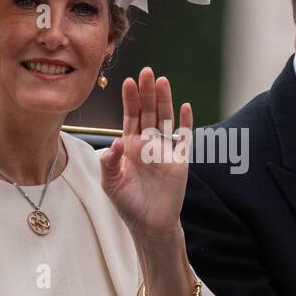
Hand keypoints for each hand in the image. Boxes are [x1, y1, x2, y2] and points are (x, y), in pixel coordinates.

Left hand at [100, 66, 192, 243]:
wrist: (150, 224)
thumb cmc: (128, 204)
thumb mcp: (111, 183)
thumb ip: (109, 161)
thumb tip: (116, 141)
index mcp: (130, 146)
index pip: (130, 116)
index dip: (129, 99)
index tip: (128, 82)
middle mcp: (148, 143)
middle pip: (148, 111)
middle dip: (147, 92)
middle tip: (147, 72)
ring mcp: (165, 150)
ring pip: (165, 119)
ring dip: (165, 100)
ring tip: (163, 81)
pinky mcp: (180, 160)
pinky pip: (184, 138)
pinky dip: (185, 122)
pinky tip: (186, 106)